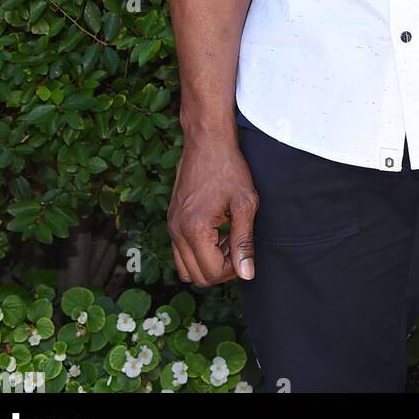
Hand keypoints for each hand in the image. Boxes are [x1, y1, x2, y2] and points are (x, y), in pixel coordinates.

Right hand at [167, 132, 258, 287]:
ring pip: (186, 269)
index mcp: (194, 229)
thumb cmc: (228, 167)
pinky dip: (199, 252)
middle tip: (238, 245)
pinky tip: (217, 231)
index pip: (212, 273)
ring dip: (209, 262)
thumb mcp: (245, 202)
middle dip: (221, 268)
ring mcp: (171, 227)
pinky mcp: (172, 221)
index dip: (234, 269)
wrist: (207, 141)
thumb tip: (246, 274)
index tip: (245, 250)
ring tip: (227, 238)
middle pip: (197, 277)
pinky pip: (181, 252)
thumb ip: (244, 240)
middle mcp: (176, 232)